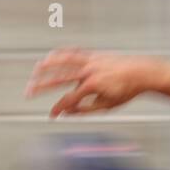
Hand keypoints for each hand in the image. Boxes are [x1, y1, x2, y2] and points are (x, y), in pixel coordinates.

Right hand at [25, 48, 158, 117]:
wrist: (141, 73)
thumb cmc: (127, 91)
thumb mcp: (108, 105)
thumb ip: (87, 109)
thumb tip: (70, 113)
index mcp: (91, 87)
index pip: (68, 100)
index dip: (58, 109)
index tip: (51, 116)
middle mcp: (88, 72)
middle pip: (58, 80)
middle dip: (41, 87)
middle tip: (28, 92)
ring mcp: (89, 62)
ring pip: (62, 63)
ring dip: (47, 67)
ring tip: (35, 71)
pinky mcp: (93, 55)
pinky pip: (73, 54)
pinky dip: (61, 55)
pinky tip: (52, 57)